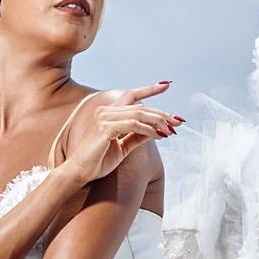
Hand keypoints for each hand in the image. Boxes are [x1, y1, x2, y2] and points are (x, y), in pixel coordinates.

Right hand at [56, 82, 179, 183]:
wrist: (79, 173)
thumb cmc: (97, 161)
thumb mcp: (123, 147)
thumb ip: (137, 137)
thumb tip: (157, 130)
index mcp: (108, 112)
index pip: (131, 95)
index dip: (149, 89)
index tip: (166, 85)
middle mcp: (105, 110)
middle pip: (140, 106)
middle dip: (162, 114)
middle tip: (178, 121)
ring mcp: (104, 118)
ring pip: (139, 113)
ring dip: (158, 122)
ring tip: (171, 131)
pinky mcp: (105, 128)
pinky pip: (133, 125)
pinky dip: (148, 130)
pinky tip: (158, 136)